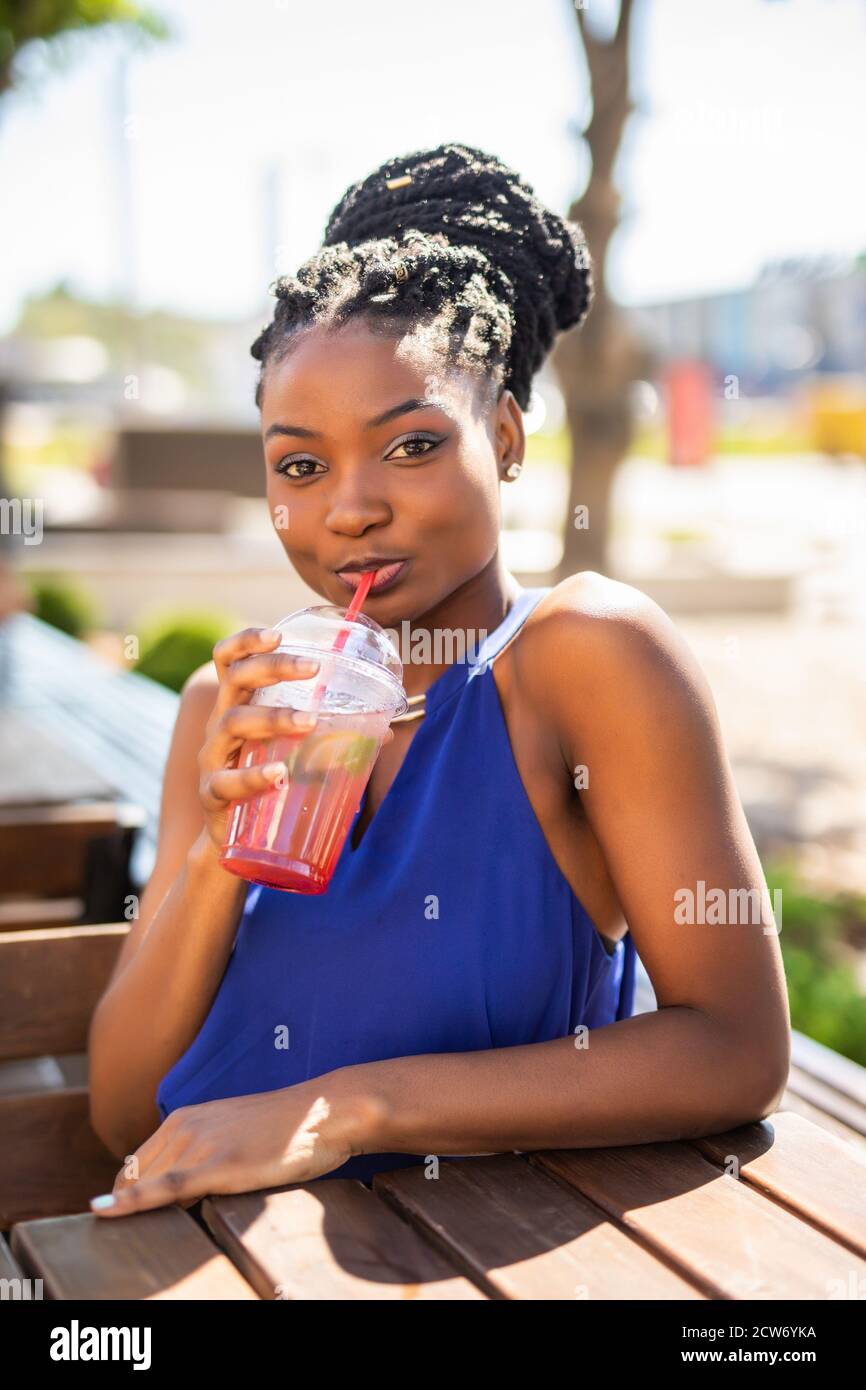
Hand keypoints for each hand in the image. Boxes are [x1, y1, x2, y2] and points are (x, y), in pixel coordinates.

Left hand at [89, 1073, 383, 1216]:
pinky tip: (105, 1212)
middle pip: (135, 1173)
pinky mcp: (217, 1164)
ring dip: (127, 1207)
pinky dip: (132, 1201)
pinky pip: (164, 1187)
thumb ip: (204, 1150)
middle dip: (123, 1202)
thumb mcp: (234, 1132)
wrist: (322, 1113)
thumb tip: (183, 1184)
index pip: (138, 1160)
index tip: (118, 1216)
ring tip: (117, 1236)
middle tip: (121, 1234)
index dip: (125, 1191)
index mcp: (187, 1117)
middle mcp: (185, 1125)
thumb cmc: (287, 1128)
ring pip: (145, 1181)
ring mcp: (200, 1144)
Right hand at [198, 628, 395, 852]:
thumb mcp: (296, 754)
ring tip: (309, 721)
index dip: (247, 641)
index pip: (230, 661)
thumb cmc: (270, 785)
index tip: (278, 634)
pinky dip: (254, 777)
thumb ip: (331, 738)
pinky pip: (226, 781)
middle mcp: (220, 724)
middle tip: (313, 668)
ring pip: (233, 723)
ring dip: (273, 717)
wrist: (236, 843)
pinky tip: (279, 775)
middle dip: (273, 667)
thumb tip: (383, 731)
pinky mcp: (213, 794)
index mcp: (239, 706)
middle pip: (236, 680)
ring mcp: (213, 758)